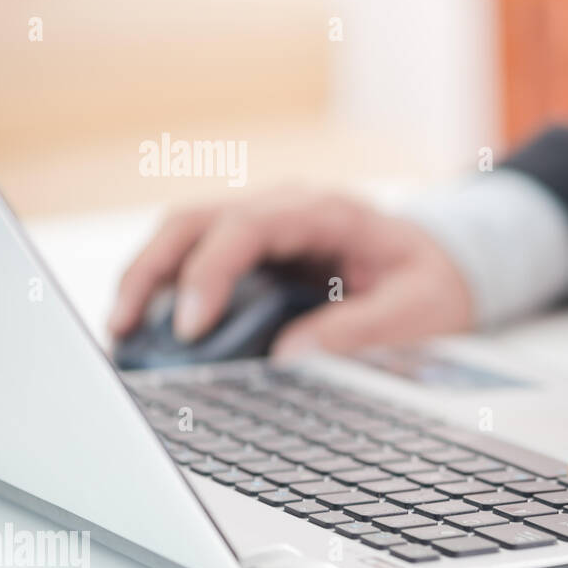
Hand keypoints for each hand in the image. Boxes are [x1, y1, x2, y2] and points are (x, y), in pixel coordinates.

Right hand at [107, 188, 473, 356]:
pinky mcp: (254, 254)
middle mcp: (286, 210)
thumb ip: (361, 329)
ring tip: (122, 333)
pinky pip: (197, 262)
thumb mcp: (417, 309)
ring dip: (147, 279)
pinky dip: (167, 291)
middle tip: (126, 329)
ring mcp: (265, 228)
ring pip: (184, 236)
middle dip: (154, 271)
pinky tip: (149, 331)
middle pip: (198, 221)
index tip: (192, 327)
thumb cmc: (433, 282)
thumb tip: (289, 357)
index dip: (212, 272)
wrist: (446, 265)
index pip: (249, 227)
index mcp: (327, 212)